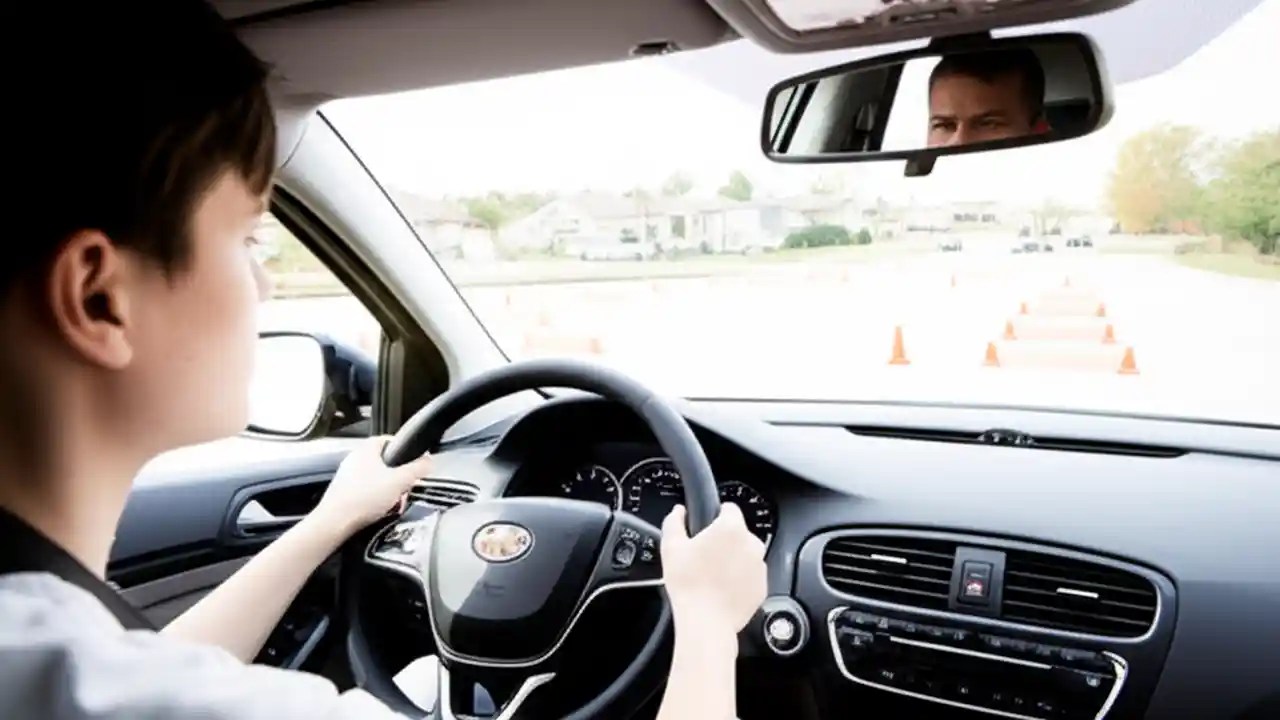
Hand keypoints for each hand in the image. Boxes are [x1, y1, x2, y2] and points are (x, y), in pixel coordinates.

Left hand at [310, 435, 432, 537]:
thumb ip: (418, 469)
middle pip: (385, 462)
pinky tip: (379, 510)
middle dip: (397, 476)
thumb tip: (430, 461)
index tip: (414, 464)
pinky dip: (375, 499)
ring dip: (387, 489)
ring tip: (393, 502)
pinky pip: (365, 491)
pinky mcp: (343, 492)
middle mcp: (354, 458)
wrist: (335, 522)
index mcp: (367, 448)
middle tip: (405, 487)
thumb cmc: (362, 498)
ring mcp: (347, 475)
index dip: (405, 451)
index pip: (391, 440)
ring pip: (376, 478)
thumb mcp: (400, 481)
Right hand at [660, 503, 766, 634]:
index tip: (705, 529)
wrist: (706, 623)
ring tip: (712, 575)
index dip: (715, 516)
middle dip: (723, 541)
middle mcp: (752, 544)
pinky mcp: (762, 587)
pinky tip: (721, 589)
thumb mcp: (671, 548)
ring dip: (733, 560)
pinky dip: (739, 579)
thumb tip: (678, 512)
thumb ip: (674, 522)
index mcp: (731, 529)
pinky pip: (750, 576)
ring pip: (745, 555)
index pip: (729, 508)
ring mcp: (760, 567)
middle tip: (703, 556)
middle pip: (738, 533)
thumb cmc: (689, 585)